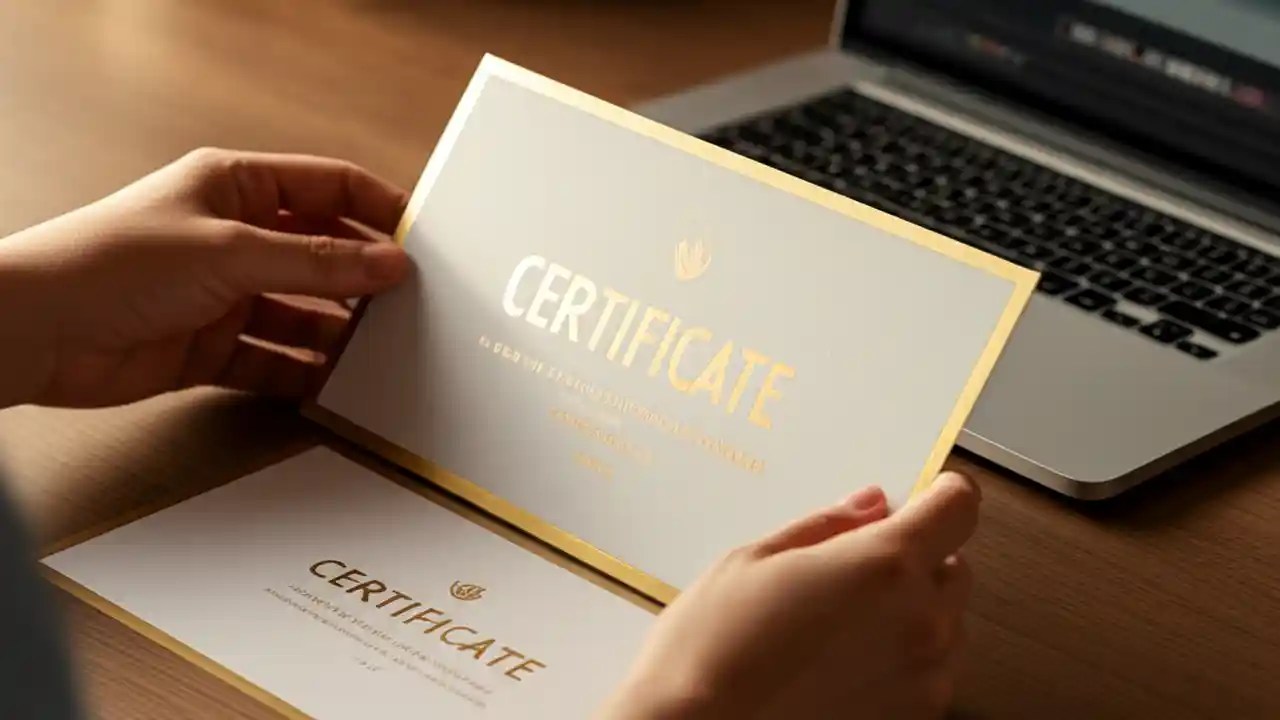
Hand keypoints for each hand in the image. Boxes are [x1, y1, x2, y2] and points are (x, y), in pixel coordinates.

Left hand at [0, 148, 410, 408]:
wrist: (36, 332)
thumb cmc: (114, 263)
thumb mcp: (231, 252)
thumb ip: (317, 262)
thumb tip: (392, 264)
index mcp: (236, 188)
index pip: (327, 187)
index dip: (377, 209)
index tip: (424, 240)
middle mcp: (234, 238)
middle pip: (320, 254)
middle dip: (364, 278)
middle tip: (415, 304)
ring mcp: (223, 295)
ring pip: (301, 312)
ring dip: (337, 332)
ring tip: (383, 351)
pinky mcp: (209, 348)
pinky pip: (272, 360)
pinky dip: (301, 374)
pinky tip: (333, 387)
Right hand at [598, 472, 979, 719]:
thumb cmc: (710, 652)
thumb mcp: (755, 561)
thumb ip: (827, 528)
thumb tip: (870, 505)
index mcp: (884, 566)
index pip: (958, 506)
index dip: (940, 494)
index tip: (919, 498)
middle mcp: (920, 623)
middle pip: (958, 566)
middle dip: (919, 557)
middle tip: (855, 566)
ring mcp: (922, 680)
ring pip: (947, 624)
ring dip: (913, 612)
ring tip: (839, 623)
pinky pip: (929, 674)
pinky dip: (901, 660)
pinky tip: (840, 662)